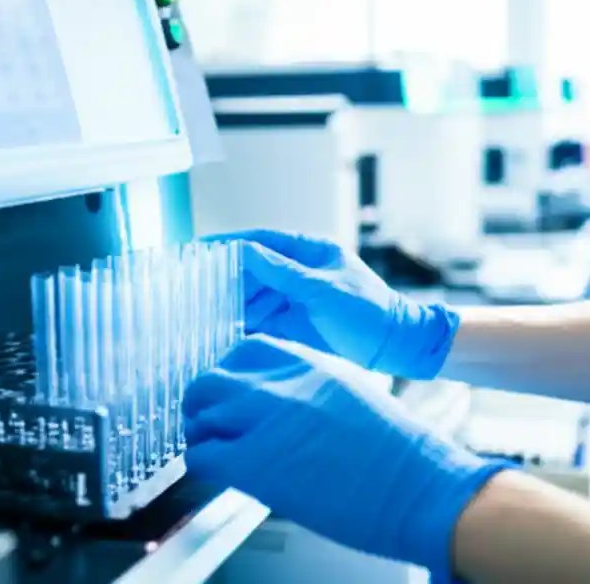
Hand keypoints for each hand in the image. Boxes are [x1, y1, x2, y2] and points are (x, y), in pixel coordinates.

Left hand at [183, 335, 508, 577]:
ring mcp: (262, 418)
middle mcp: (279, 383)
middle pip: (212, 378)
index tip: (227, 393)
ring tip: (214, 450)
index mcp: (306, 361)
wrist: (416, 484)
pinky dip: (203, 463)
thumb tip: (282, 401)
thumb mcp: (351, 392)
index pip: (243, 351)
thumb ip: (310, 385)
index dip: (229, 375)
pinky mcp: (253, 462)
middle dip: (204, 402)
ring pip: (200, 414)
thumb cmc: (396, 449)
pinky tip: (219, 472)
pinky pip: (202, 455)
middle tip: (208, 422)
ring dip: (202, 434)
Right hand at [218, 229, 458, 378]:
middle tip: (192, 287)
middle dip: (225, 277)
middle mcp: (298, 273)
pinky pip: (262, 320)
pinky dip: (243, 324)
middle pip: (252, 270)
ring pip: (254, 297)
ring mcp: (296, 299)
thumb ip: (281, 272)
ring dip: (231, 303)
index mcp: (308, 252)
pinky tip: (223, 329)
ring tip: (201, 312)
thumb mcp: (321, 289)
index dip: (228, 244)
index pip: (260, 242)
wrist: (397, 348)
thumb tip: (243, 251)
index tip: (198, 248)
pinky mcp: (295, 324)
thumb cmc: (368, 311)